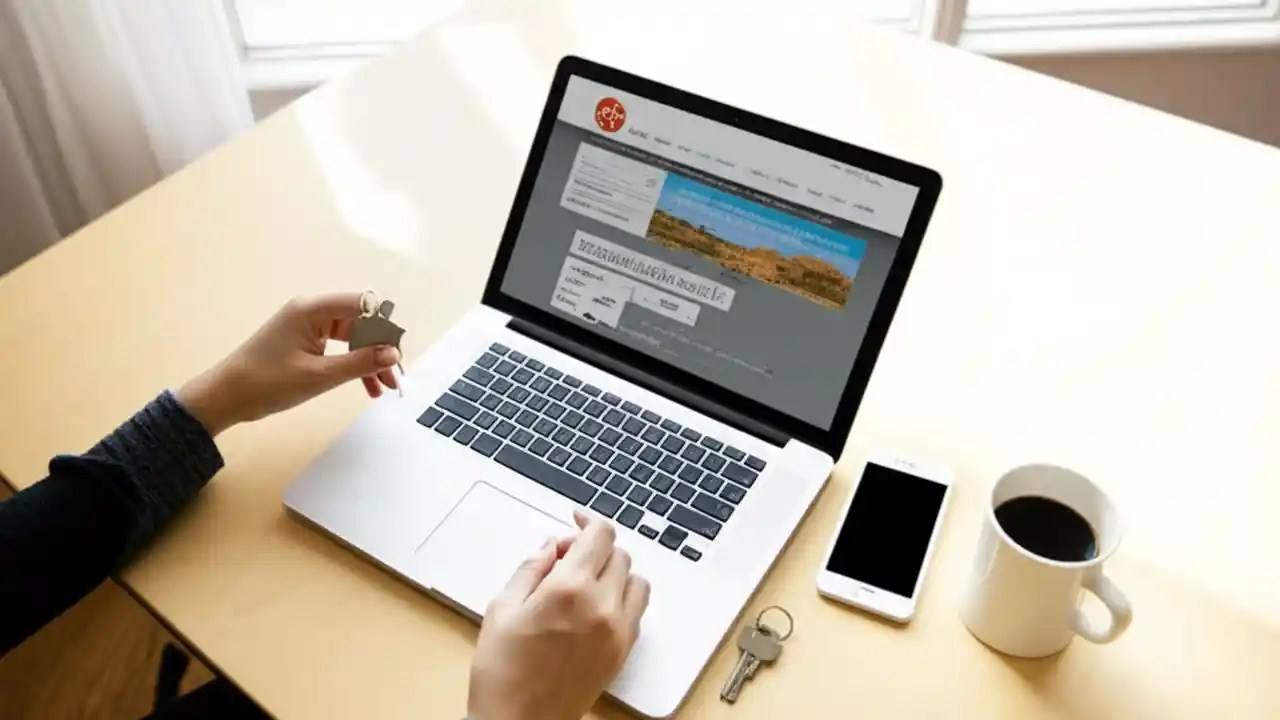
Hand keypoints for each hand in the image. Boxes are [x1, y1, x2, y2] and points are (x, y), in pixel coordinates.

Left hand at [176, 292, 400, 435]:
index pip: (363, 305)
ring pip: (352, 337)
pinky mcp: (304, 341)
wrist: (225, 397)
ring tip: (383, 387)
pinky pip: (339, 347)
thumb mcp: (319, 376)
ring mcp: (307, 326)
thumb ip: (360, 363)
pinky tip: (365, 386)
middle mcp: (311, 311)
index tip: (397, 354)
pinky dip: (353, 364)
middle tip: (394, 377)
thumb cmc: (264, 383)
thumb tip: (393, 355)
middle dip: (380, 348)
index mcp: (312, 309)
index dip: (385, 327)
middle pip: (361, 322)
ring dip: (369, 360)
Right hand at [468, 511, 650, 719]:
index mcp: (569, 589)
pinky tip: (595, 607)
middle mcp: (602, 607)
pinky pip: (637, 610)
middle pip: (619, 554)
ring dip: (614, 572)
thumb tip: (551, 545)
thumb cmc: (502, 671)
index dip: (588, 521)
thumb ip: (531, 567)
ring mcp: (618, 631)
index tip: (576, 521)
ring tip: (584, 583)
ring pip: (636, 579)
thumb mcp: (502, 607)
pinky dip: (623, 598)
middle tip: (565, 561)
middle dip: (594, 549)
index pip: (600, 535)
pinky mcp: (623, 651)